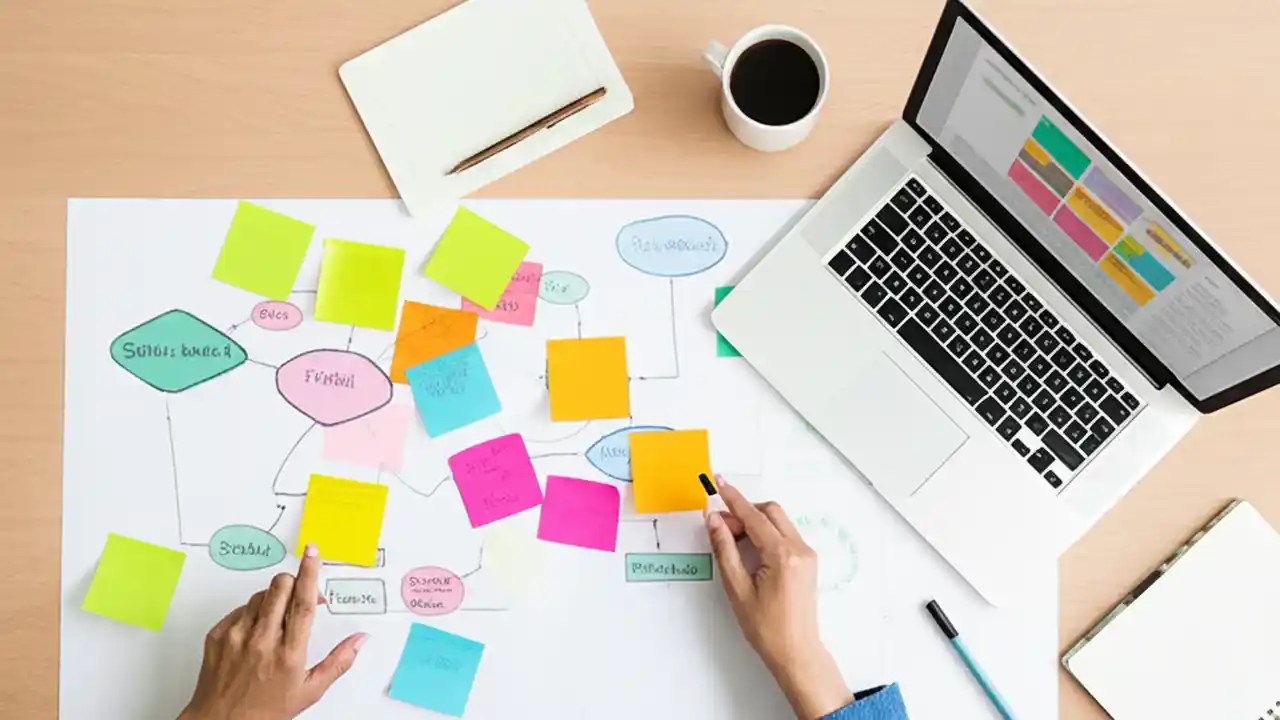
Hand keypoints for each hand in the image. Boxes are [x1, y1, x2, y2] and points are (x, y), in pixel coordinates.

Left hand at [178, 545, 366, 719]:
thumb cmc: (264, 711)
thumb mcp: (309, 691)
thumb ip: (338, 662)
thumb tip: (359, 640)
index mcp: (289, 653)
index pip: (302, 602)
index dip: (310, 573)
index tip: (313, 553)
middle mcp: (261, 641)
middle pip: (280, 588)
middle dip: (293, 582)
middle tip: (300, 593)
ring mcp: (236, 636)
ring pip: (260, 595)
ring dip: (274, 599)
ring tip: (277, 621)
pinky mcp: (218, 635)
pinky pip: (240, 609)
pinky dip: (252, 613)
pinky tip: (256, 632)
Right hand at [706, 481, 851, 719]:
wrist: (796, 652)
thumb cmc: (767, 628)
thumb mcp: (737, 588)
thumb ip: (725, 549)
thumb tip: (714, 520)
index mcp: (782, 555)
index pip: (754, 516)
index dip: (733, 498)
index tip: (718, 483)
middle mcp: (800, 549)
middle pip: (770, 511)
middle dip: (744, 511)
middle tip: (721, 525)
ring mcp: (807, 554)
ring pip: (778, 521)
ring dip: (755, 522)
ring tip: (732, 540)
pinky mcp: (807, 561)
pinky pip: (785, 534)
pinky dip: (766, 533)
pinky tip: (749, 548)